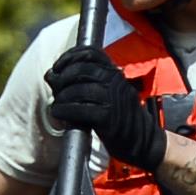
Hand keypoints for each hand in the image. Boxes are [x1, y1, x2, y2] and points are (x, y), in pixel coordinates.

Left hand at [45, 44, 165, 170]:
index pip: (90, 53)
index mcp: (115, 72)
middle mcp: (115, 81)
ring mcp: (113, 99)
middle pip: (81, 69)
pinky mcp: (108, 118)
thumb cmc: (121, 117)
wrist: (144, 141)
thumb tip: (51, 75)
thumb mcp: (109, 93)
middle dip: (62, 77)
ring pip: (78, 90)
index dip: (70, 56)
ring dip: (61, 96)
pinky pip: (79, 110)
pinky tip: (59, 113)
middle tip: (54, 87)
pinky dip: (64, 110)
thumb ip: (85, 82)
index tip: (57, 66)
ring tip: (56, 104)